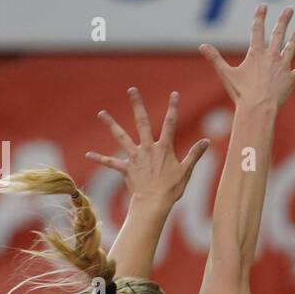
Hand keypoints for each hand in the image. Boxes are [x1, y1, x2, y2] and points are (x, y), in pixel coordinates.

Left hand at [86, 88, 209, 205]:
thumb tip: (206, 141)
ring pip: (121, 137)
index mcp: (164, 148)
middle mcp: (148, 148)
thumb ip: (195, 154)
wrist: (154, 203)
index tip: (175, 94)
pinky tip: (88, 154)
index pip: (170, 123)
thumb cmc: (172, 189)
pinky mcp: (126, 169)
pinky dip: (100, 159)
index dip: (174, 108)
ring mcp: (135, 158)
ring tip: (102, 113)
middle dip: (137, 105)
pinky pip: (111, 163)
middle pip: (142, 122)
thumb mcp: (187, 171)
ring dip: (111, 125)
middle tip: (132, 90)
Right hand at [200, 4, 294, 109]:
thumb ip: (215, 58)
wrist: (259, 108)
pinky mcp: (291, 79)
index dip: (260, 17)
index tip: (263, 6)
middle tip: (289, 9)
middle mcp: (271, 57)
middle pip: (278, 34)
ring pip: (290, 50)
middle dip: (284, 20)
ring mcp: (283, 67)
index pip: (257, 30)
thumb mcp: (225, 74)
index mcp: (256, 53)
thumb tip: (202, 46)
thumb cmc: (241, 93)